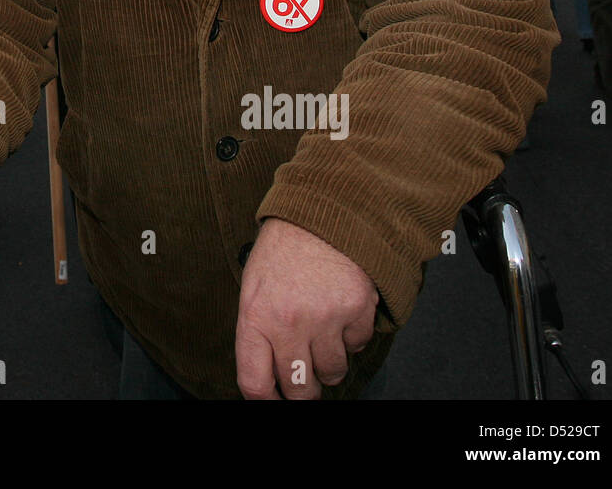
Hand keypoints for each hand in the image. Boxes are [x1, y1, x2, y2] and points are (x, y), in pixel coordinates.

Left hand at [235, 217, 377, 399]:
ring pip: (332, 373)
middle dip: (302, 388)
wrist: (321, 212)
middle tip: (304, 374)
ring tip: (322, 332)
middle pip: (299, 389)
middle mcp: (289, 323)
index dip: (266, 400)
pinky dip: (352, 336)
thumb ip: (258, 330)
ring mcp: (325, 319)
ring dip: (329, 362)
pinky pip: (358, 347)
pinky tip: (341, 311)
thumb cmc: (283, 248)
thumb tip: (266, 373)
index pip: (254, 382)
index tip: (274, 399)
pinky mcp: (356, 311)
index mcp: (256, 316)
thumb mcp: (254, 286)